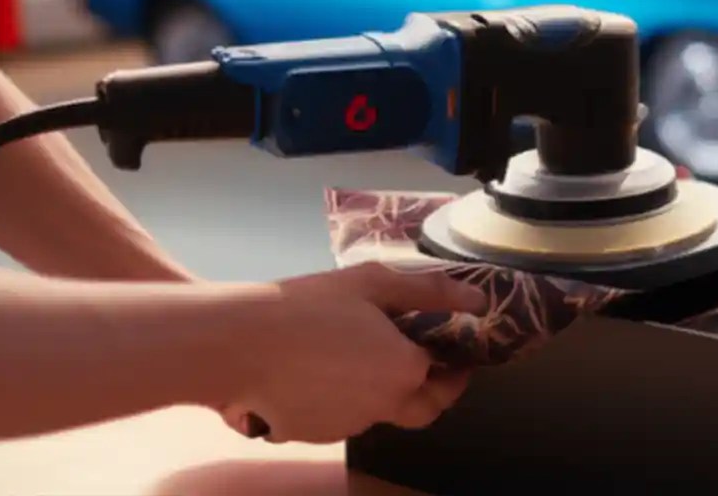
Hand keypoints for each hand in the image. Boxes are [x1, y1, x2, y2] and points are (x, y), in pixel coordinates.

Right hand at [220, 262, 486, 443]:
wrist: (239, 343)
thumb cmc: (308, 307)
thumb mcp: (374, 283)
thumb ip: (431, 292)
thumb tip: (478, 302)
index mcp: (405, 371)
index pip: (450, 377)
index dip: (457, 364)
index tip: (453, 348)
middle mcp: (384, 407)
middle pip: (425, 409)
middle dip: (433, 389)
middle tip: (422, 359)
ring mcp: (348, 425)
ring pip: (382, 412)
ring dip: (385, 390)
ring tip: (359, 352)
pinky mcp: (316, 434)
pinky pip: (343, 417)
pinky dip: (345, 397)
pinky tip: (323, 369)